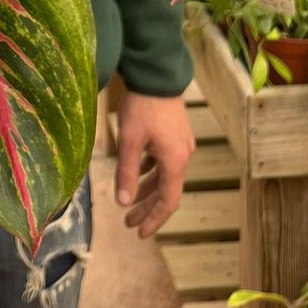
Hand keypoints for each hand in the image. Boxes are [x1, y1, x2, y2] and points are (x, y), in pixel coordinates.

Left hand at [115, 91, 194, 239]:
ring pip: (164, 176)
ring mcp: (181, 144)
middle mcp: (182, 156)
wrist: (157, 74)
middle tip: (129, 222)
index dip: (154, 219)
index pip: (168, 201)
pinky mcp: (175, 134)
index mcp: (174, 161)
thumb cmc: (142, 107)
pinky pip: (164, 161)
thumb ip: (127, 173)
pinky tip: (137, 172)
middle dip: (147, 208)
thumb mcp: (129, 141)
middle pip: (166, 191)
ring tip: (129, 201)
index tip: (140, 232)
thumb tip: (124, 202)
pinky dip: (151, 172)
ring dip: (147, 189)